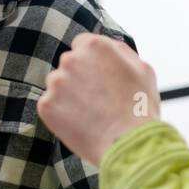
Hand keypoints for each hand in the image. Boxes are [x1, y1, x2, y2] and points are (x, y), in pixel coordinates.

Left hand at [39, 33, 160, 165]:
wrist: (127, 143)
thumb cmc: (140, 107)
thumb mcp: (142, 69)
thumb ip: (120, 51)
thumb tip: (108, 45)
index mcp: (94, 45)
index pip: (82, 45)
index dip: (92, 62)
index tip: (99, 77)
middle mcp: (71, 60)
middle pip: (69, 64)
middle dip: (79, 78)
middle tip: (98, 99)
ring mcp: (56, 83)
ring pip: (58, 86)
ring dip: (69, 96)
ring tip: (91, 114)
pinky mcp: (46, 105)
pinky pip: (50, 107)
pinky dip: (61, 115)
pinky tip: (80, 124)